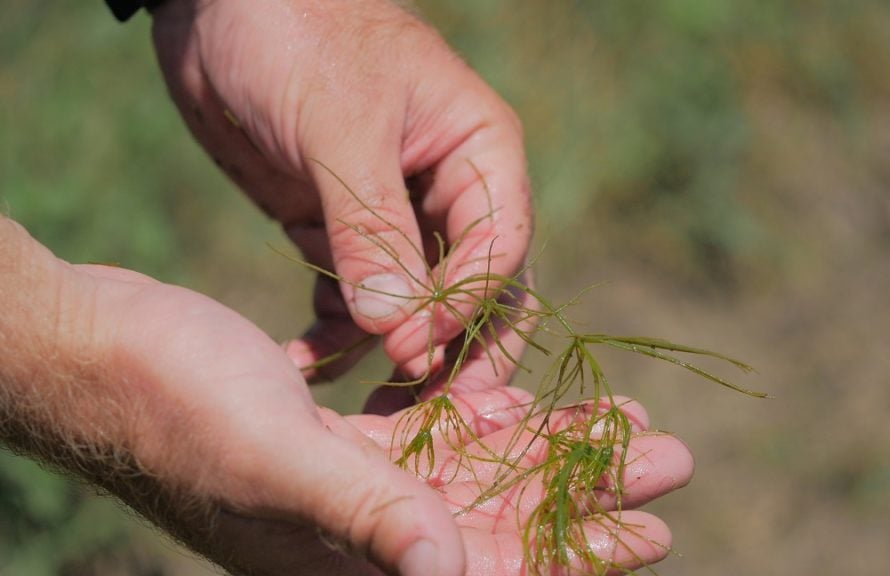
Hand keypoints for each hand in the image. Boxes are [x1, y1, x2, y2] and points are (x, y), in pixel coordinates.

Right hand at [0, 220, 690, 575]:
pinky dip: (483, 404)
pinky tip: (526, 387)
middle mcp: (360, 526)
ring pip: (479, 466)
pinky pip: (433, 424)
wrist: (97, 351)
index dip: (575, 554)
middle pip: (503, 516)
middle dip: (588, 490)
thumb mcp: (274, 462)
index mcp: (348, 553)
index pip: (488, 569)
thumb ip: (367, 516)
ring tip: (623, 421)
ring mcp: (353, 477)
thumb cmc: (171, 406)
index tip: (653, 530)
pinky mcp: (341, 430)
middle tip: (671, 457)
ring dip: (550, 443)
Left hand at [150, 0, 532, 392]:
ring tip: (353, 399)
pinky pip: (357, 299)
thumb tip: (397, 330)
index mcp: (479, 152)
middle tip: (422, 414)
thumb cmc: (295, 34)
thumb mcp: (338, 126)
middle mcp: (448, 192)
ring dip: (389, 354)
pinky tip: (306, 358)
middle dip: (452, 352)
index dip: (466, 307)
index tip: (415, 348)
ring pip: (417, 308)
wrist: (217, 8)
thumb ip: (370, 227)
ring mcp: (395, 216)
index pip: (500, 248)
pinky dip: (338, 333)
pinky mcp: (342, 232)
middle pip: (476, 292)